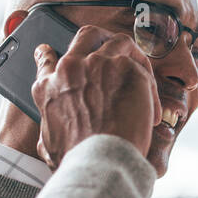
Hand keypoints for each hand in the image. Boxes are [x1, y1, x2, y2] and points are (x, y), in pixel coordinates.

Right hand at [31, 25, 161, 167]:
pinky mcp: (124, 67)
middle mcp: (70, 68)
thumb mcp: (49, 145)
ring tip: (142, 77)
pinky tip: (151, 109)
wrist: (98, 161)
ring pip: (118, 42)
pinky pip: (142, 67)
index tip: (48, 52)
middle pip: (86, 36)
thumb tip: (47, 143)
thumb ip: (49, 133)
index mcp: (48, 88)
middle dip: (102, 41)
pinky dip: (149, 86)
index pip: (46, 60)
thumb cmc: (77, 160)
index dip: (49, 54)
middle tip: (116, 54)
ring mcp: (98, 63)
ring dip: (132, 58)